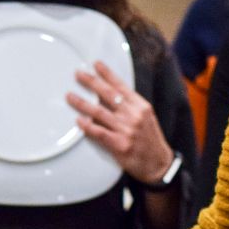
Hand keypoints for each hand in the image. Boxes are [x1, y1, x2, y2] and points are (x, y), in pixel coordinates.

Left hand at [67, 61, 174, 183]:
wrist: (158, 164)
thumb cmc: (148, 140)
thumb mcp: (144, 117)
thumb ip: (128, 106)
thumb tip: (106, 95)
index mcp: (141, 106)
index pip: (121, 85)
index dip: (107, 74)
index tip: (95, 64)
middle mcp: (134, 115)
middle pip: (108, 94)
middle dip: (91, 82)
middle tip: (78, 74)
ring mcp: (127, 130)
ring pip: (99, 112)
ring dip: (82, 103)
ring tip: (69, 96)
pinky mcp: (120, 144)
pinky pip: (99, 132)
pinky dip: (87, 126)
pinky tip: (78, 120)